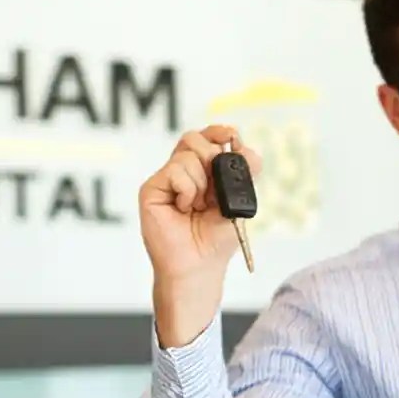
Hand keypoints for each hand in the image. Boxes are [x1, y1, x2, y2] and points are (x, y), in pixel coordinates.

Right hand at [139, 125, 262, 346]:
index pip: (209, 137)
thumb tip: (246, 149)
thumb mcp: (239, 203)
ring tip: (198, 207)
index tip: (233, 137)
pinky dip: (188, 190)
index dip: (220, 131)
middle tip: (215, 187)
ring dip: (202, 182)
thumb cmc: (215, 240)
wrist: (198, 266)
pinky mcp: (152, 188)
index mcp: (205, 172)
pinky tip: (185, 208)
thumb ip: (244, 174)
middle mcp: (184, 172)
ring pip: (188, 152)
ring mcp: (167, 179)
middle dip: (213, 157)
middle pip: (195, 138)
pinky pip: (175, 170)